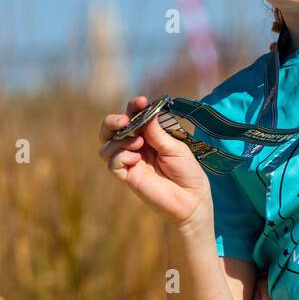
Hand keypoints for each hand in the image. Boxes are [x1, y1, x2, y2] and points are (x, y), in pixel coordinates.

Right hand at [98, 95, 210, 224]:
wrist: (191, 198)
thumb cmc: (187, 171)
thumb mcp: (175, 147)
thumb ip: (157, 132)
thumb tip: (146, 112)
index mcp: (149, 135)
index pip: (133, 117)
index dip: (133, 107)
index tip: (140, 101)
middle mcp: (136, 147)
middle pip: (111, 130)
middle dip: (112, 121)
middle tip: (124, 120)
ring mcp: (130, 161)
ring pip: (107, 145)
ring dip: (120, 139)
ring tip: (139, 143)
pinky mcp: (127, 176)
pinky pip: (112, 162)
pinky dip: (121, 156)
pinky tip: (136, 158)